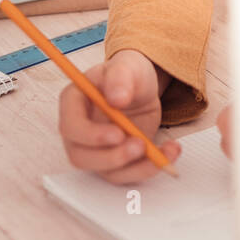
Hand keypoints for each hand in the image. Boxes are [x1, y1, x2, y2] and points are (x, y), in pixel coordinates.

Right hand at [57, 48, 180, 183]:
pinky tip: (168, 153)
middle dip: (111, 158)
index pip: (70, 127)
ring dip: (134, 168)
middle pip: (81, 157)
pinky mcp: (116, 161)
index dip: (90, 136)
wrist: (141, 87)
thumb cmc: (127, 74)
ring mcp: (96, 149)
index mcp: (74, 103)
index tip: (118, 134)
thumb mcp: (127, 66)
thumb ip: (120, 78)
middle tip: (139, 145)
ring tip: (161, 152)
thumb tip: (116, 99)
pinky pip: (127, 174)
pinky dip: (149, 168)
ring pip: (106, 172)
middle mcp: (79, 131)